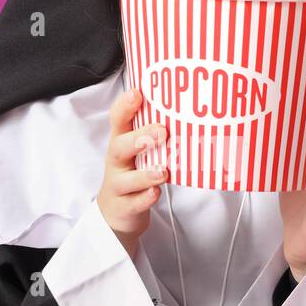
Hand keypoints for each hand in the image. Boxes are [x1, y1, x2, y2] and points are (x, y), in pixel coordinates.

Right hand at [97, 88, 167, 260]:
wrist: (117, 213)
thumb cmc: (133, 174)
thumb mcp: (139, 152)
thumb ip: (155, 135)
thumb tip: (189, 113)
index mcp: (121, 144)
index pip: (118, 121)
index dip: (125, 106)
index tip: (137, 93)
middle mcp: (116, 163)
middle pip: (119, 147)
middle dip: (139, 138)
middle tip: (161, 131)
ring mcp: (118, 186)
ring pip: (126, 179)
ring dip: (144, 173)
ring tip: (162, 170)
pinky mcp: (124, 207)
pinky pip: (133, 203)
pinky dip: (145, 198)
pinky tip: (155, 193)